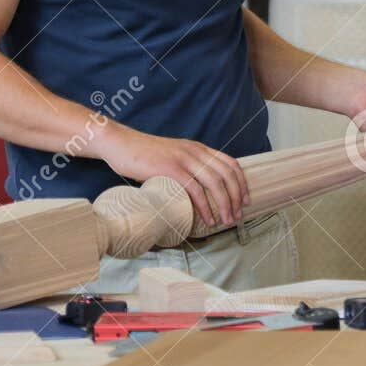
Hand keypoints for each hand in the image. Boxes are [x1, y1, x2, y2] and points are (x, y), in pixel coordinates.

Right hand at [97, 122, 248, 229]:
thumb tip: (199, 188)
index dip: (241, 182)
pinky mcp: (170, 169)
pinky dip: (204, 206)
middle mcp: (195, 151)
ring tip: (225, 221)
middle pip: (227, 175)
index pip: (230, 163)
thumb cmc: (144, 155)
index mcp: (198, 148)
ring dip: (224, 204)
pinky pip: (194, 190)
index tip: (245, 199)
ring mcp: (183, 159)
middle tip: (237, 215)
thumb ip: (187, 166)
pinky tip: (208, 219)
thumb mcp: (173, 155)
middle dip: (236, 197)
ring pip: (214, 183)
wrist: (120, 144)